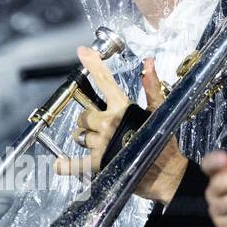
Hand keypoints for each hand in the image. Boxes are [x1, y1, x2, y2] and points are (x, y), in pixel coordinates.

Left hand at [54, 50, 186, 203]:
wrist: (166, 174)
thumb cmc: (163, 144)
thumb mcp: (159, 112)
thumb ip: (152, 87)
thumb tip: (149, 63)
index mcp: (123, 109)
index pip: (106, 81)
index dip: (94, 64)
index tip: (83, 51)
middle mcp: (109, 124)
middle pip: (84, 115)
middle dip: (89, 120)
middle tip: (100, 126)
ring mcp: (102, 144)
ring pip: (79, 136)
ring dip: (84, 138)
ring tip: (98, 143)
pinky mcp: (97, 164)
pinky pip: (73, 164)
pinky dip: (65, 165)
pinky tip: (61, 164)